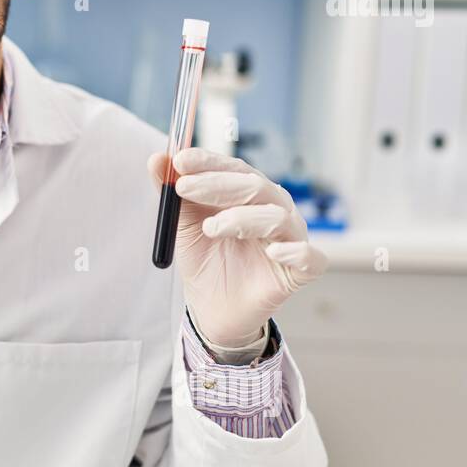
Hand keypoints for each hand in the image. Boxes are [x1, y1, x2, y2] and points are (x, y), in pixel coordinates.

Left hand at [148, 147, 327, 346]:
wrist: (212, 308)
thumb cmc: (205, 259)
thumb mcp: (182, 225)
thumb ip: (171, 192)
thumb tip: (156, 158)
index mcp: (249, 194)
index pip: (234, 169)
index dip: (209, 162)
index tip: (181, 161)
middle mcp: (274, 209)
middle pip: (255, 187)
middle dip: (218, 185)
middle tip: (184, 188)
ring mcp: (291, 238)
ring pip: (277, 217)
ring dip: (242, 218)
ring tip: (211, 228)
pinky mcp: (302, 271)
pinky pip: (310, 257)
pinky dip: (295, 252)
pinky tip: (273, 252)